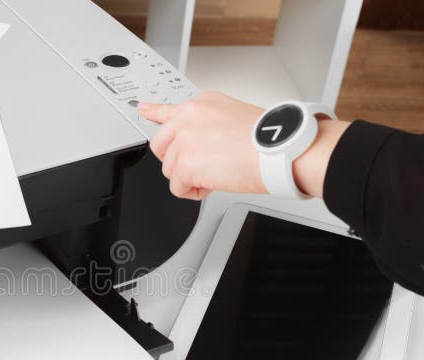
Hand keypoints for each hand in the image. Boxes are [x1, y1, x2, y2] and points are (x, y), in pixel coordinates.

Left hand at [139, 91, 349, 199]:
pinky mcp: (184, 164)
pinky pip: (178, 188)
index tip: (143, 110)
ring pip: (170, 170)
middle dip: (178, 161)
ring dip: (190, 177)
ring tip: (219, 171)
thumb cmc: (269, 140)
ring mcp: (184, 139)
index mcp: (201, 104)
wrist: (280, 150)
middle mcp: (189, 117)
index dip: (153, 113)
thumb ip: (208, 126)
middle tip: (204, 165)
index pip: (167, 109)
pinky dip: (194, 192)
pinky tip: (214, 183)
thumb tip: (200, 145)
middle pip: (162, 147)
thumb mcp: (233, 118)